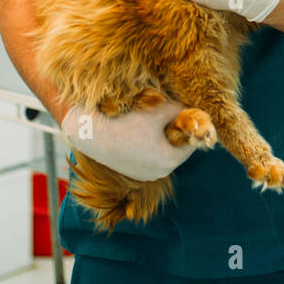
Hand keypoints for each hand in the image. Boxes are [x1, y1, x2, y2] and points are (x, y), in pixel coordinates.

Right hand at [61, 99, 196, 180]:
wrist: (92, 134)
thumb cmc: (127, 123)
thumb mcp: (157, 112)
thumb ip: (177, 110)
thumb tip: (186, 109)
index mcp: (170, 160)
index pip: (192, 144)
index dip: (190, 129)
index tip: (188, 116)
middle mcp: (161, 172)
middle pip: (178, 150)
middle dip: (176, 134)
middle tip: (172, 118)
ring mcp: (146, 175)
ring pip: (163, 155)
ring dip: (163, 142)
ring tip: (155, 125)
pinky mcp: (134, 174)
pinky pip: (150, 160)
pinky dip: (150, 149)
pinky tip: (142, 135)